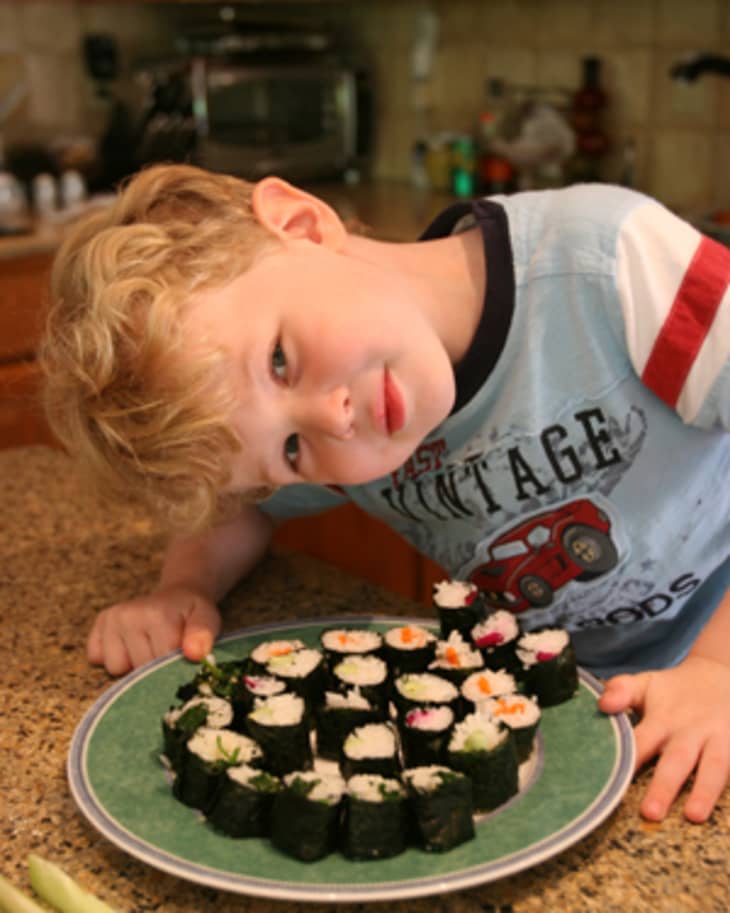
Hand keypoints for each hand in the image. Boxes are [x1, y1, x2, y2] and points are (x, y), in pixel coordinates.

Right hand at [87, 585, 221, 675]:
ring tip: (149, 645)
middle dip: (153, 667)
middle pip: (137, 669)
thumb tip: (195, 654)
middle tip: (165, 647)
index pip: (159, 664)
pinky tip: (131, 645)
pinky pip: (97, 660)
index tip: (181, 653)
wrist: (177, 595)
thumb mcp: (207, 619)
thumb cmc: (192, 612)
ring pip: (115, 669)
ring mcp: (110, 620)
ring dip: (133, 665)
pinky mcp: (98, 625)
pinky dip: (115, 658)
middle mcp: (127, 615)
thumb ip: (204, 635)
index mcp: (156, 615)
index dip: (172, 665)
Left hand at [599, 655, 729, 822]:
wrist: (718, 676)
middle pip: (677, 759)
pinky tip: (725, 811)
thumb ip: (620, 692)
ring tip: (694, 816)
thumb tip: (602, 705)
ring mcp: (717, 741)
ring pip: (713, 767)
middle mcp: (690, 732)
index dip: (628, 759)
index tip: (612, 780)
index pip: (641, 740)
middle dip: (664, 786)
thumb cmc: (672, 691)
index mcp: (662, 719)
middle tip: (650, 813)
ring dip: (704, 792)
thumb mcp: (645, 684)